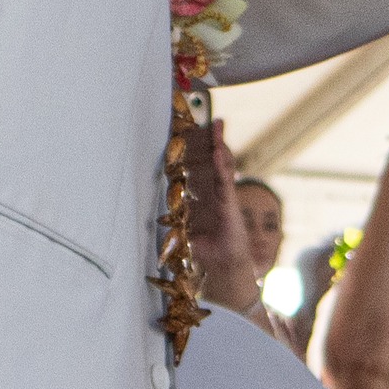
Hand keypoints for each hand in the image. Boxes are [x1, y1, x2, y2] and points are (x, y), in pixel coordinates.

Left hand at [192, 123, 262, 313]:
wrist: (226, 268)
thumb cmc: (209, 252)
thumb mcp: (187, 234)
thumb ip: (176, 225)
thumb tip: (157, 220)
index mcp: (211, 198)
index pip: (207, 168)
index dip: (205, 150)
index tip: (199, 131)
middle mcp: (220, 194)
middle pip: (219, 162)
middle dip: (216, 141)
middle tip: (214, 120)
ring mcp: (227, 198)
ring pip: (225, 167)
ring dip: (221, 147)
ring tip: (218, 126)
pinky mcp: (231, 206)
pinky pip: (226, 183)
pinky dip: (223, 167)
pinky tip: (220, 153)